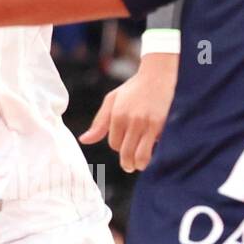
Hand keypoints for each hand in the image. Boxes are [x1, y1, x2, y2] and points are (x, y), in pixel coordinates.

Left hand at [79, 52, 178, 171]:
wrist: (156, 76)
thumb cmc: (132, 89)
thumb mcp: (111, 101)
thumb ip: (99, 123)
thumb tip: (83, 140)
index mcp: (116, 115)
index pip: (114, 143)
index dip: (118, 147)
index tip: (123, 146)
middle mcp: (129, 120)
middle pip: (125, 151)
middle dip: (126, 163)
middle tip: (128, 167)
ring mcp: (145, 123)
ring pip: (139, 154)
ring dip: (137, 164)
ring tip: (138, 165)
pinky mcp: (160, 124)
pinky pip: (153, 147)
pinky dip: (150, 156)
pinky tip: (149, 156)